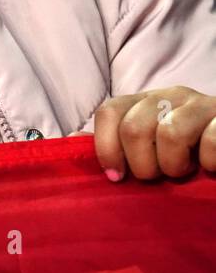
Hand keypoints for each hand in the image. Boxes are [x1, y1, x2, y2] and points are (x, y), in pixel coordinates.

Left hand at [91, 86, 215, 179]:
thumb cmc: (187, 151)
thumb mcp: (148, 145)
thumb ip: (113, 142)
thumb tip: (70, 141)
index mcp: (144, 101)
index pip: (108, 112)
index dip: (105, 148)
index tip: (115, 176)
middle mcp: (171, 96)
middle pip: (134, 127)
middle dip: (141, 164)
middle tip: (157, 175)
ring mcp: (202, 105)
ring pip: (170, 133)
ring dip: (173, 165)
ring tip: (183, 171)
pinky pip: (212, 141)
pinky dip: (208, 163)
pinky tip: (210, 167)